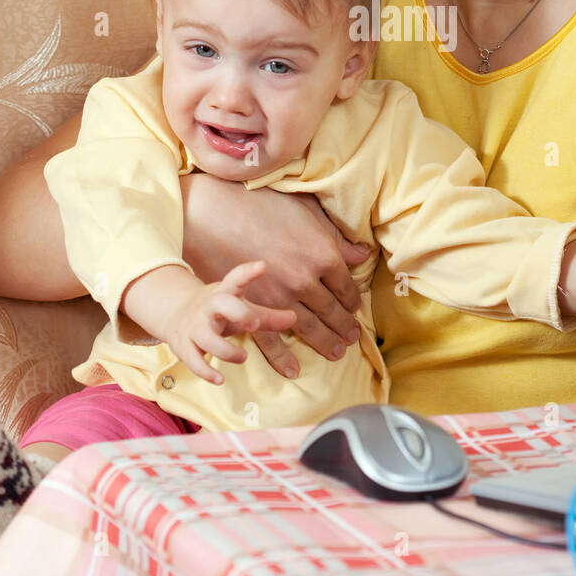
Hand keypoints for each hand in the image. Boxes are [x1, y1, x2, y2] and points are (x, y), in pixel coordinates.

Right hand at [163, 262, 299, 383]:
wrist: (174, 313)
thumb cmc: (218, 311)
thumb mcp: (240, 309)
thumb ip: (266, 316)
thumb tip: (295, 318)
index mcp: (225, 293)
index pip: (236, 279)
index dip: (248, 272)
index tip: (262, 265)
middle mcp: (208, 307)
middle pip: (221, 304)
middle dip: (238, 312)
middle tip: (254, 322)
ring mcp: (195, 326)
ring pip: (207, 337)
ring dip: (226, 350)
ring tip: (243, 357)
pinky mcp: (184, 346)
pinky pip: (193, 360)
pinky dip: (205, 371)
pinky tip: (220, 379)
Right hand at [180, 175, 370, 375]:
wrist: (215, 212)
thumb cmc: (262, 204)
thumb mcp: (307, 212)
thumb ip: (336, 237)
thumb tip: (360, 255)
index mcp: (323, 255)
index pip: (346, 287)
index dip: (353, 301)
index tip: (355, 308)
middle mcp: (306, 280)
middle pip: (332, 311)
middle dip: (344, 326)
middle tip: (352, 337)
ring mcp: (279, 298)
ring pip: (308, 328)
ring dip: (324, 342)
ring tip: (336, 352)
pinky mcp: (252, 308)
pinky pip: (270, 340)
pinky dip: (282, 358)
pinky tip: (292, 370)